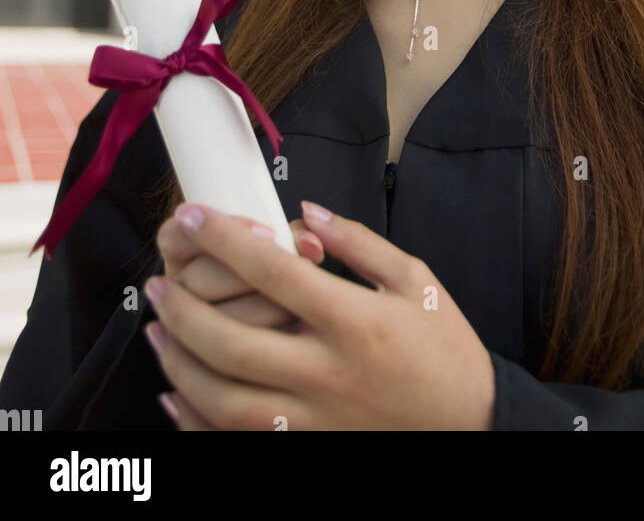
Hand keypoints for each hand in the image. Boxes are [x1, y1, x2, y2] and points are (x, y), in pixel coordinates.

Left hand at [144, 202, 495, 431]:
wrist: (469, 425)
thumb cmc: (443, 347)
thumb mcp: (414, 279)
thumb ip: (358, 242)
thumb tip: (305, 213)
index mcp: (354, 320)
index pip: (272, 273)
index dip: (223, 240)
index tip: (192, 215)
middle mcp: (326, 372)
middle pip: (231, 342)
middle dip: (182, 308)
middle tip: (156, 282)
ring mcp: (313, 420)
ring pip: (221, 400)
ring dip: (178, 363)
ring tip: (157, 329)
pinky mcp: (307, 449)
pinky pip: (234, 442)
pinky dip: (194, 422)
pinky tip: (173, 396)